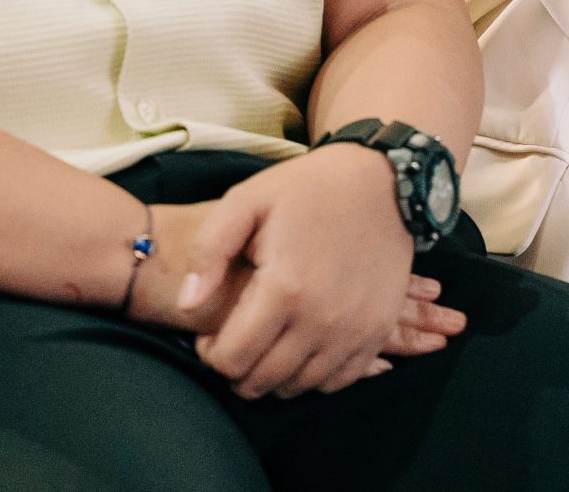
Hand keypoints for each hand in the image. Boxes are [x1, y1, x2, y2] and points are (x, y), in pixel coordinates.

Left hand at [181, 146, 464, 399]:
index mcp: (284, 288)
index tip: (211, 336)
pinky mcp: (377, 331)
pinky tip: (302, 347)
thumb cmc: (308, 188)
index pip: (231, 360)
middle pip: (263, 381)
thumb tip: (187, 306)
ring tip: (267, 344)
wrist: (381, 181)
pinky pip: (337, 381)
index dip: (211, 355)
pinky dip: (313, 375)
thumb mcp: (246, 201)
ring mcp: (355, 330)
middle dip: (238, 370)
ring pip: (299, 387)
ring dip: (274, 375)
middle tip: (236, 343)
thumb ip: (208, 252)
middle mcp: (322, 319)